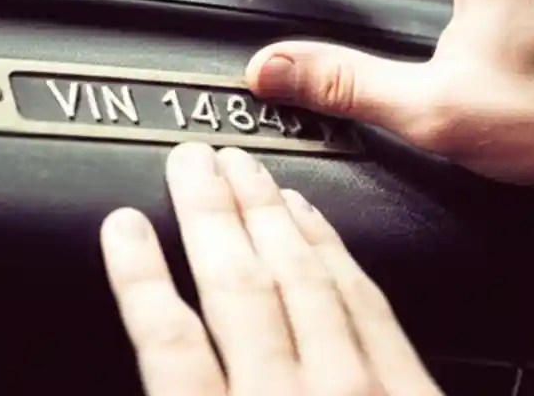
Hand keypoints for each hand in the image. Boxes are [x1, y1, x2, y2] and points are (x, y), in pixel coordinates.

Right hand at [101, 143, 441, 395]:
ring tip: (243, 169)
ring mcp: (357, 392)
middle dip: (209, 213)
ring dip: (267, 216)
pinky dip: (333, 253)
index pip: (169, 342)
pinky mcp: (411, 391)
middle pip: (239, 286)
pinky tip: (314, 223)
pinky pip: (367, 305)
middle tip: (191, 160)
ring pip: (303, 280)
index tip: (123, 226)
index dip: (139, 275)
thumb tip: (150, 371)